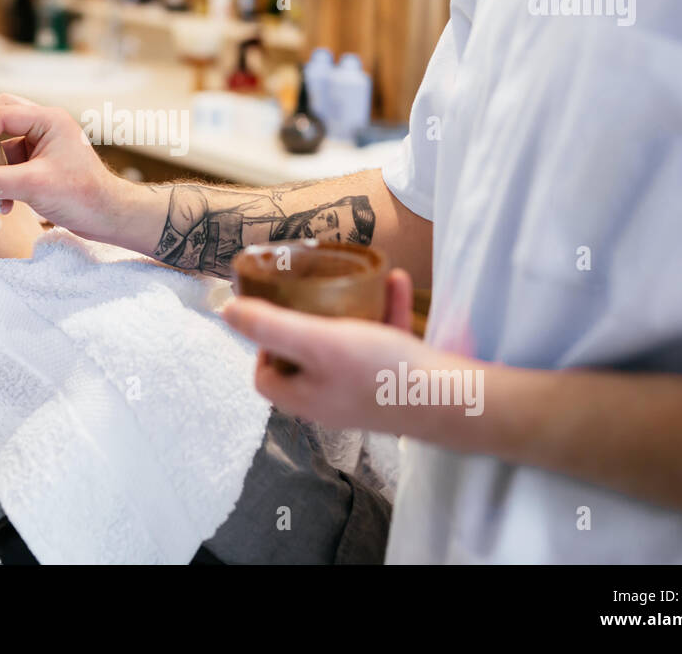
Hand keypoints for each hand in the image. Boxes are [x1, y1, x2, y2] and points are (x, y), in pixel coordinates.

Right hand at [0, 93, 128, 239]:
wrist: (108, 218)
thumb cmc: (81, 196)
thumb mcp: (32, 187)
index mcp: (48, 120)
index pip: (0, 115)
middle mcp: (45, 127)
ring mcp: (43, 145)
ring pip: (3, 147)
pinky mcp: (41, 165)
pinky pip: (11, 166)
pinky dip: (3, 183)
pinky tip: (4, 206)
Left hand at [222, 268, 435, 429]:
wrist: (455, 400)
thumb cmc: (382, 373)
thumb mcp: (318, 341)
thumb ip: (271, 326)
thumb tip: (226, 311)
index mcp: (305, 397)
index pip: (266, 377)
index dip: (262, 347)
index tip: (275, 314)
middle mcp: (331, 400)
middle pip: (304, 360)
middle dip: (307, 321)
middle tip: (312, 293)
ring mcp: (365, 393)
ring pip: (346, 346)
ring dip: (350, 309)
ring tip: (354, 280)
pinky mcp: (396, 381)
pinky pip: (383, 341)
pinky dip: (386, 312)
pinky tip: (394, 281)